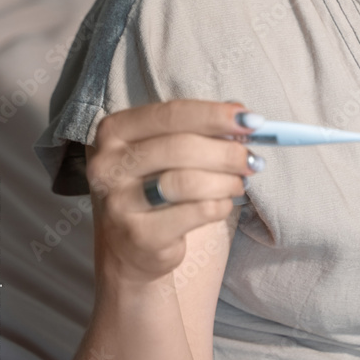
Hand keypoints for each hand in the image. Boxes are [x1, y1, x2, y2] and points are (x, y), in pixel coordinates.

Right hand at [85, 100, 262, 284]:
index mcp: (114, 131)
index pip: (170, 114)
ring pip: (189, 182)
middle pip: (181, 147)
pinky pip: (197, 212)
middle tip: (252, 160)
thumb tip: (244, 116)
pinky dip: (220, 205)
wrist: (132, 246)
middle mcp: (108, 164)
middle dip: (227, 153)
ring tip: (239, 184)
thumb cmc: (156, 185)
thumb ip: (203, 128)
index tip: (251, 120)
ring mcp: (119, 202)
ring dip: (227, 181)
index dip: (215, 115)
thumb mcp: (170, 149)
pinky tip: (222, 203)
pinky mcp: (140, 235)